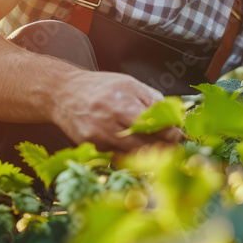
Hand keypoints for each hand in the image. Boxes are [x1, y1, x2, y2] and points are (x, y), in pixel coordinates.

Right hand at [51, 69, 184, 151]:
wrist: (64, 94)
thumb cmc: (100, 87)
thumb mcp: (129, 84)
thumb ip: (152, 100)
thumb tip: (173, 115)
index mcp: (122, 104)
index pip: (154, 125)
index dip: (170, 132)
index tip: (178, 134)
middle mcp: (109, 123)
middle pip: (145, 144)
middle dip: (164, 147)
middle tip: (175, 146)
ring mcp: (99, 138)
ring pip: (132, 154)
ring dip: (150, 154)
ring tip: (161, 150)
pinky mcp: (92, 148)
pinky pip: (117, 157)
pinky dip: (130, 157)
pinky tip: (138, 152)